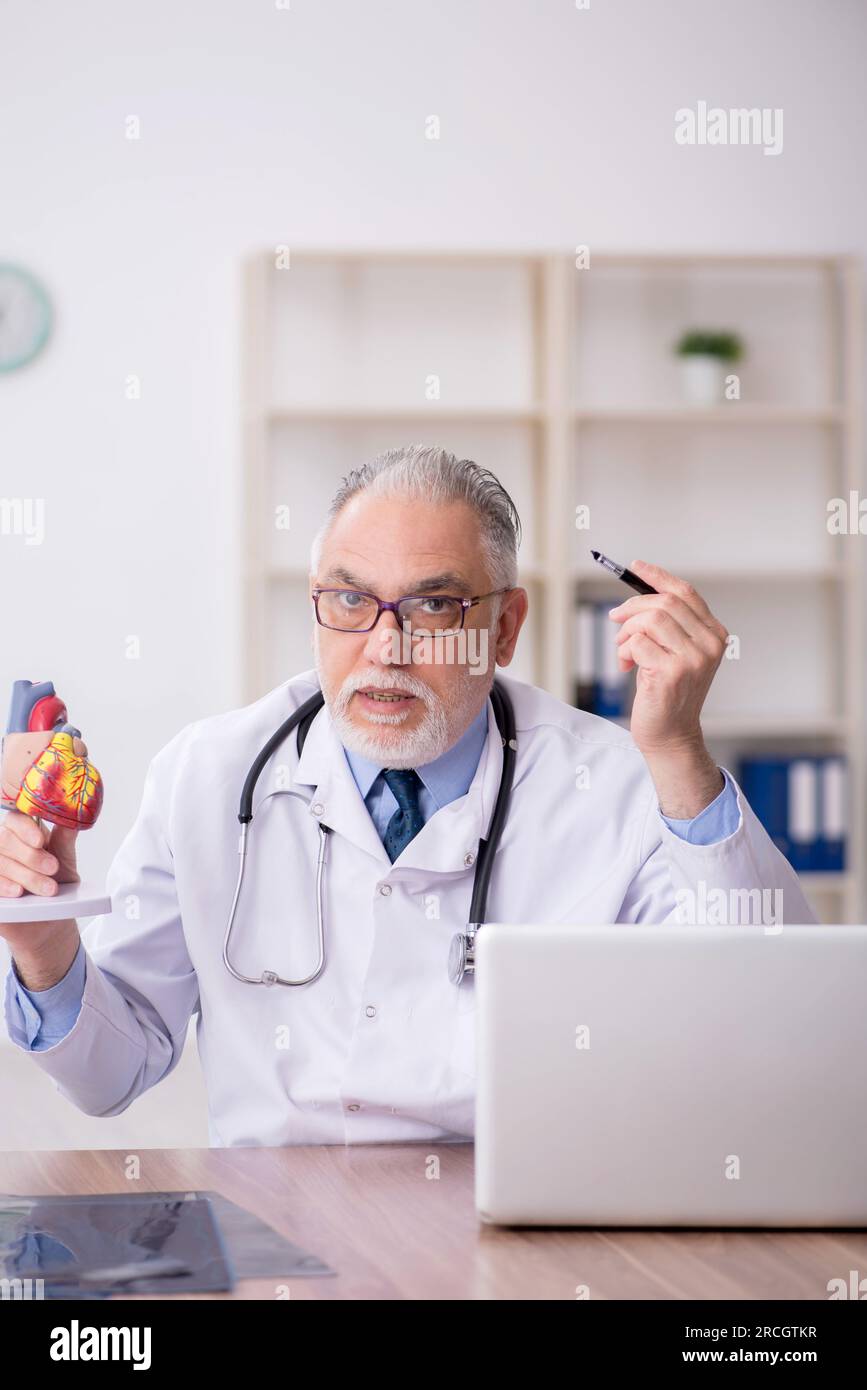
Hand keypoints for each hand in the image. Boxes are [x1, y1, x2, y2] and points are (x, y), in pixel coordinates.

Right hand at [0, 809, 79, 955]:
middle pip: (5, 839)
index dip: (26, 828)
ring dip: (26, 875)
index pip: (16, 819)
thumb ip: (65, 836)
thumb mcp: (65, 857)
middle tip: (53, 868)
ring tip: (48, 889)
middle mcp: (4, 845)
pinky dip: (4, 885)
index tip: (41, 841)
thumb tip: (73, 812)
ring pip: (0, 861)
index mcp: (23, 831)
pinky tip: (18, 891)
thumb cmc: (57, 883)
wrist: (51, 920)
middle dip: (31, 856)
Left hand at [608, 560, 727, 816]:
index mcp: (714, 634)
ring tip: (623, 651)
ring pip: (650, 619)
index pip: (686, 593)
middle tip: (616, 619)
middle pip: (664, 602)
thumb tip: (637, 594)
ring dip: (627, 633)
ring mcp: (694, 658)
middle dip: (632, 607)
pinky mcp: (673, 672)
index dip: (658, 576)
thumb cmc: (666, 691)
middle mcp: (710, 644)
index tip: (635, 566)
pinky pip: (637, 643)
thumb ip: (665, 624)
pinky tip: (625, 667)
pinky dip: (624, 651)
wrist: (670, 734)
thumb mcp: (672, 651)